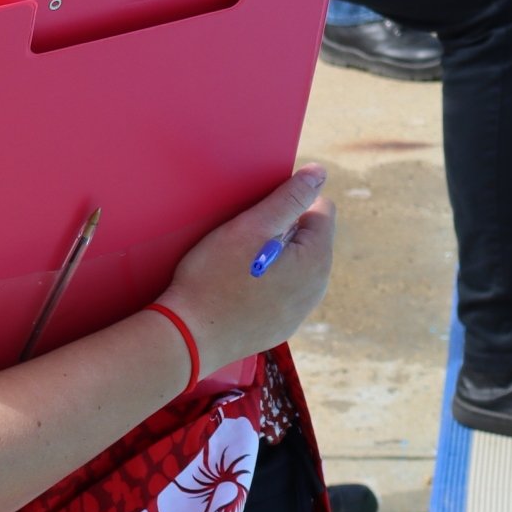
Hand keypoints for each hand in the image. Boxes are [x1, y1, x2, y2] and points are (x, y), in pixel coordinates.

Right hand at [158, 164, 333, 372]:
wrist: (190, 337)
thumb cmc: (215, 277)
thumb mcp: (251, 227)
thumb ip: (289, 198)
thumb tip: (320, 173)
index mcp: (316, 259)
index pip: (321, 209)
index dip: (290, 203)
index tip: (259, 214)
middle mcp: (318, 287)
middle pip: (310, 238)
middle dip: (284, 229)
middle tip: (245, 237)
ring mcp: (301, 311)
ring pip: (296, 265)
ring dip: (275, 255)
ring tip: (239, 261)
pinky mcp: (282, 326)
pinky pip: (284, 290)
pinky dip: (268, 281)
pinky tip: (239, 286)